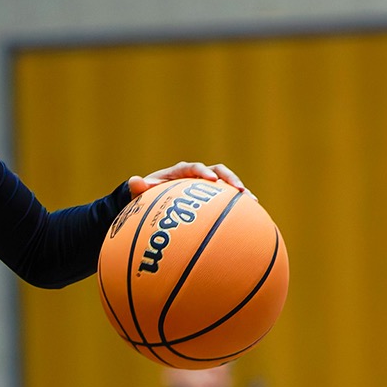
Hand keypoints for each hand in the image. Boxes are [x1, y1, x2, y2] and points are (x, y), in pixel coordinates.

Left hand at [128, 161, 249, 198]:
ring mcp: (207, 187)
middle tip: (240, 190)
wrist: (153, 203)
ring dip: (240, 192)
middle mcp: (197, 176)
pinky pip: (227, 200)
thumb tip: (134, 181)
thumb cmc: (146, 197)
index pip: (194, 168)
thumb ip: (139, 188)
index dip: (203, 172)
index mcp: (180, 172)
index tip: (210, 180)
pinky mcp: (213, 198)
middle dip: (230, 179)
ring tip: (253, 202)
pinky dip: (238, 206)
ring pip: (227, 185)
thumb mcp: (141, 193)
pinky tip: (250, 219)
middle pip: (218, 172)